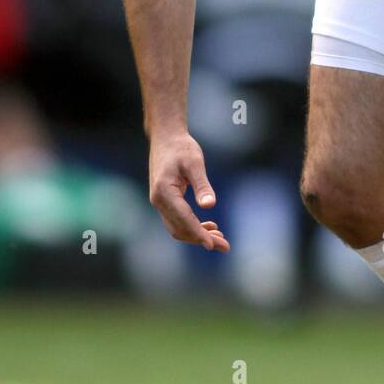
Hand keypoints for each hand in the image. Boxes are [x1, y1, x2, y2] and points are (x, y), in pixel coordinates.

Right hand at [148, 130, 229, 250]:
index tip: (213, 245)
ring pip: (178, 228)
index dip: (199, 234)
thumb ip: (202, 185)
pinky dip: (192, 227)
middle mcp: (158, 201)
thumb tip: (209, 206)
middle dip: (202, 239)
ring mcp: (159, 202)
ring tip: (220, 238)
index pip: (183, 219)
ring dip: (197, 235)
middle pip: (180, 229)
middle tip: (225, 246)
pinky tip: (209, 226)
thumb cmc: (181, 147)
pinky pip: (177, 220)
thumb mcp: (195, 163)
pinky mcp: (164, 201)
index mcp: (164, 192)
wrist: (166, 138)